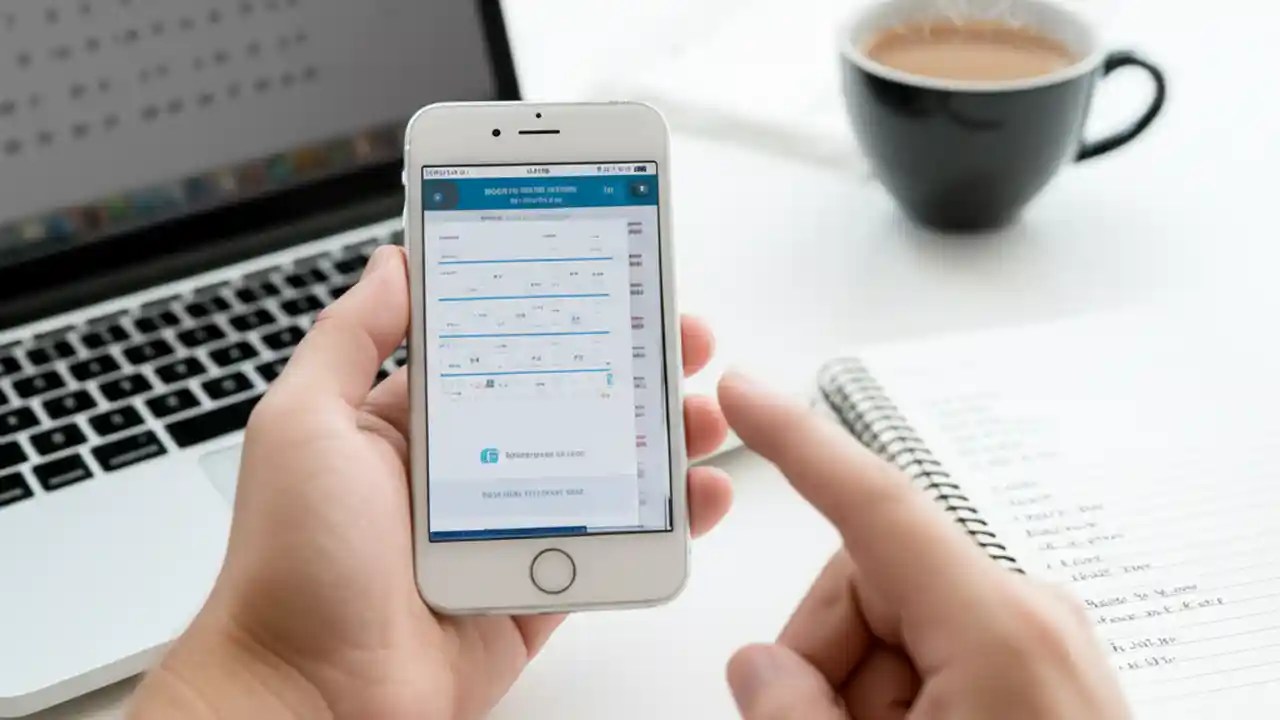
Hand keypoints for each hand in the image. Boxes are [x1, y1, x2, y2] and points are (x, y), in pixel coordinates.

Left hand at [127, 245, 732, 719]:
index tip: (611, 273)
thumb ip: (353, 338)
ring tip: (703, 411)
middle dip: (632, 366)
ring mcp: (505, 531)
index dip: (561, 312)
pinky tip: (698, 494)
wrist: (309, 700)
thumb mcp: (305, 422)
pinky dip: (664, 523)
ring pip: (603, 471)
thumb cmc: (291, 565)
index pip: (503, 348)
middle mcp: (465, 471)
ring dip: (661, 438)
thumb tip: (395, 261)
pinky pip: (610, 547)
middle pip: (570, 402)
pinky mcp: (535, 590)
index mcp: (412, 424)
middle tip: (681, 336)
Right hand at [716, 372, 1128, 719]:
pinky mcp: (1038, 678)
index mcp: (996, 626)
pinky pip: (934, 662)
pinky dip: (898, 707)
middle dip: (821, 660)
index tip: (747, 396)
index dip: (799, 442)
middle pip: (866, 583)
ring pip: (891, 632)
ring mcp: (1037, 649)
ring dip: (859, 698)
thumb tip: (760, 668)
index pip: (874, 502)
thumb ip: (794, 717)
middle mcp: (1025, 617)